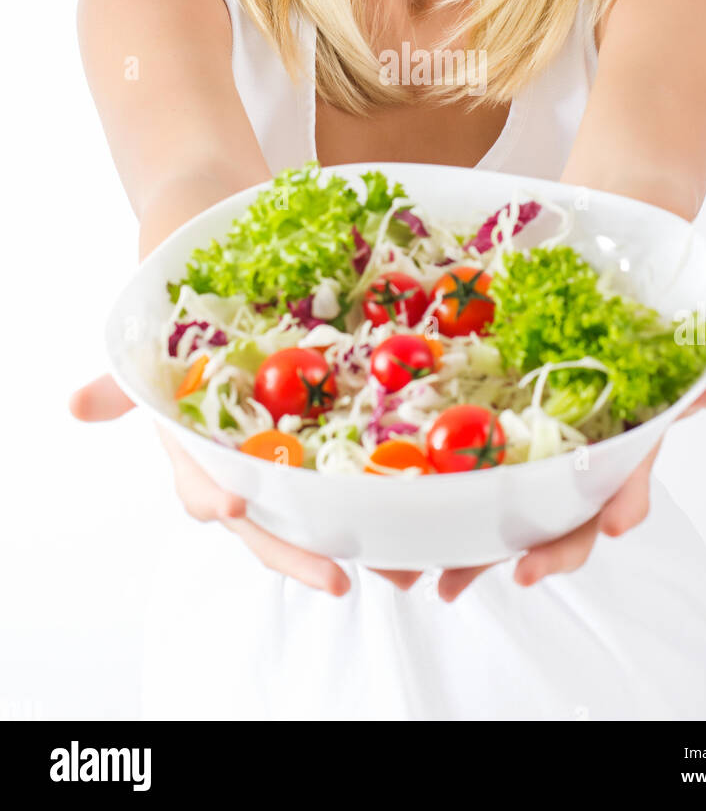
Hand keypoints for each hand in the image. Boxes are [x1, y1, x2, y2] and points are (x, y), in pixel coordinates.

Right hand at [68, 374, 416, 595]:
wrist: (211, 348)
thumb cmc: (180, 363)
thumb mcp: (146, 371)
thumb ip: (117, 389)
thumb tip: (75, 405)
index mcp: (198, 465)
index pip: (202, 492)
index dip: (216, 499)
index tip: (235, 505)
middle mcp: (239, 483)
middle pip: (267, 530)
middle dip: (299, 556)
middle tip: (337, 580)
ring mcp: (279, 481)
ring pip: (312, 523)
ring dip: (349, 547)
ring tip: (394, 570)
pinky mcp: (314, 467)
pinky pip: (342, 494)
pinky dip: (371, 512)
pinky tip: (407, 527)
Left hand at [434, 368, 705, 601]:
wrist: (576, 371)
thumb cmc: (618, 385)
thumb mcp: (648, 379)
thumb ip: (683, 383)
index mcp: (619, 461)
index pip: (629, 490)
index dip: (626, 508)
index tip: (617, 524)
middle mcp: (581, 489)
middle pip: (572, 532)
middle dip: (552, 555)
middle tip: (528, 572)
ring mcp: (540, 495)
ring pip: (519, 537)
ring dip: (487, 563)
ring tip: (453, 584)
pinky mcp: (500, 491)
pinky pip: (479, 520)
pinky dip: (455, 545)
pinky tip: (429, 567)